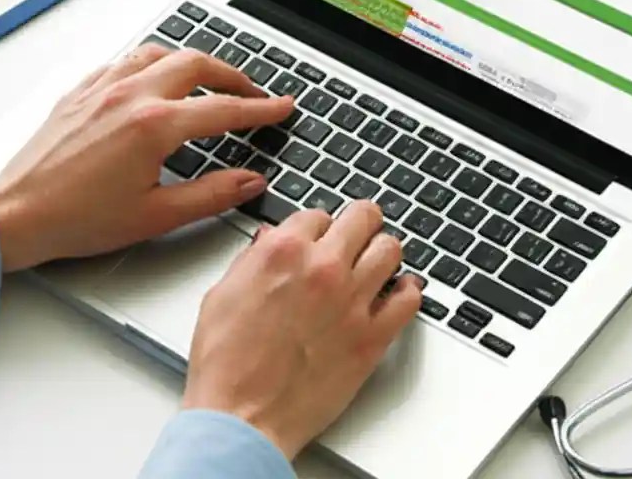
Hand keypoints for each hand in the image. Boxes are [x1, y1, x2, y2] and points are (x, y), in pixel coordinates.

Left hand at [0, 44, 294, 271]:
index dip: (261, 108)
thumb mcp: (156, 216)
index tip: (282, 106)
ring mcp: (102, 88)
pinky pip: (123, 61)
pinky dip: (149, 62)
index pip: (224, 109)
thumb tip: (249, 182)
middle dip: (232, 74)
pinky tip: (153, 77)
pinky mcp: (80, 92)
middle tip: (252, 91)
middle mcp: (130, 96)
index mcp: (154, 126)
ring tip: (208, 78)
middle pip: (196, 64)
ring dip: (190, 61)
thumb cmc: (76, 219)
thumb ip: (211, 195)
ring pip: (159, 52)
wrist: (18, 214)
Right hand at [180, 202, 424, 459]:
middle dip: (359, 224)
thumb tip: (266, 244)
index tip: (320, 236)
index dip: (318, 226)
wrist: (242, 416)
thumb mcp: (222, 295)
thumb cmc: (226, 364)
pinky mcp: (372, 338)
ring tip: (377, 263)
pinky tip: (397, 295)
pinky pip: (409, 300)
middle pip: (363, 218)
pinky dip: (407, 292)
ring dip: (383, 252)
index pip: (317, 214)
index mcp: (282, 252)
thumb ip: (251, 262)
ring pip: (391, 250)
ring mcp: (352, 301)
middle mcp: (322, 268)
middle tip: (358, 234)